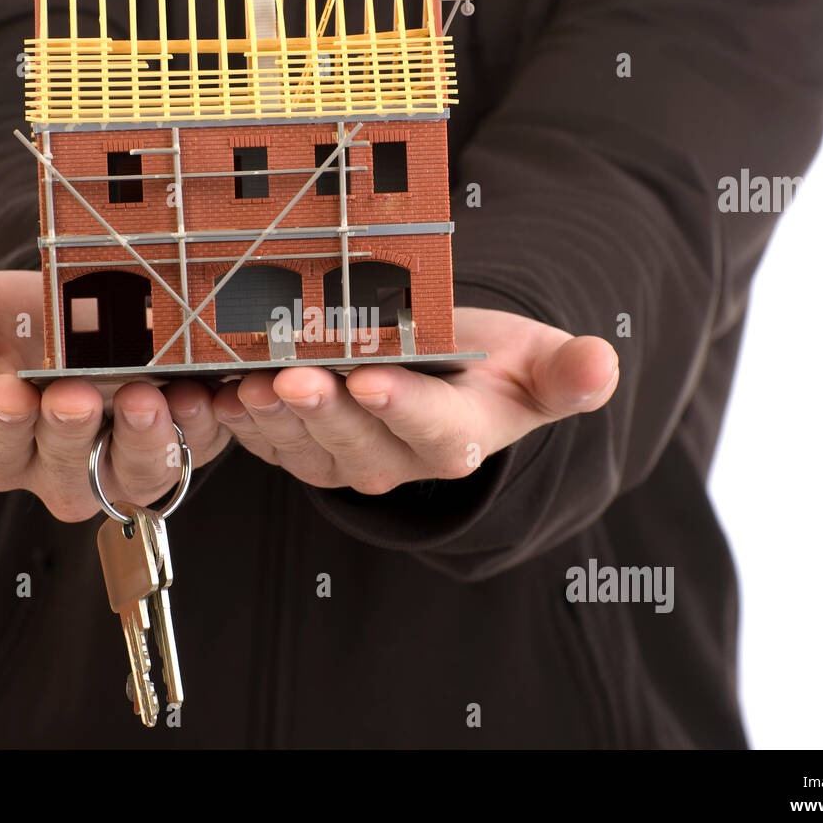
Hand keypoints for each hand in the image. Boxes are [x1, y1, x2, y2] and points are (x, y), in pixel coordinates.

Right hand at [0, 270, 230, 521]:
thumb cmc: (23, 327)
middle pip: (64, 472)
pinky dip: (200, 424)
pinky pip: (196, 449)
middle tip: (76, 396)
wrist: (88, 316)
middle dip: (71, 434)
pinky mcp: (181, 445)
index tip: (4, 395)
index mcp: (1, 443)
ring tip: (145, 398)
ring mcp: (124, 463)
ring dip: (142, 440)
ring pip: (134, 474)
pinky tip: (199, 393)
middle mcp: (62, 470)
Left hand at [200, 307, 618, 494]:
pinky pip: (271, 443)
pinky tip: (218, 393)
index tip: (372, 380)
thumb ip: (568, 373)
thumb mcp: (541, 363)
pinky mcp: (307, 449)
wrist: (452, 383)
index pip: (432, 428)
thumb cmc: (496, 368)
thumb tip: (604, 364)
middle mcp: (398, 460)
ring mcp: (347, 458)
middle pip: (356, 440)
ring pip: (306, 446)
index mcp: (458, 437)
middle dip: (321, 409)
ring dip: (272, 417)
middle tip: (290, 375)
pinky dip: (243, 420)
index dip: (401, 407)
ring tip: (245, 383)